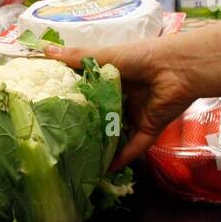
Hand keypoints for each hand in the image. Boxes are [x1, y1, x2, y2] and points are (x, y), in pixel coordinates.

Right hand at [44, 37, 195, 169]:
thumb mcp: (104, 56)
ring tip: (78, 159)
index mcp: (113, 80)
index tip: (51, 112)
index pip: (89, 94)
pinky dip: (122, 159)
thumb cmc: (140, 57)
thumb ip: (76, 58)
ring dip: (102, 147)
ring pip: (116, 135)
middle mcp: (124, 99)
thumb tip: (43, 50)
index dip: (73, 102)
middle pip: (102, 117)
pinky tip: (105, 171)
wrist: (176, 68)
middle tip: (60, 141)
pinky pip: (134, 147)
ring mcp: (136, 115)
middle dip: (85, 128)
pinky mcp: (149, 129)